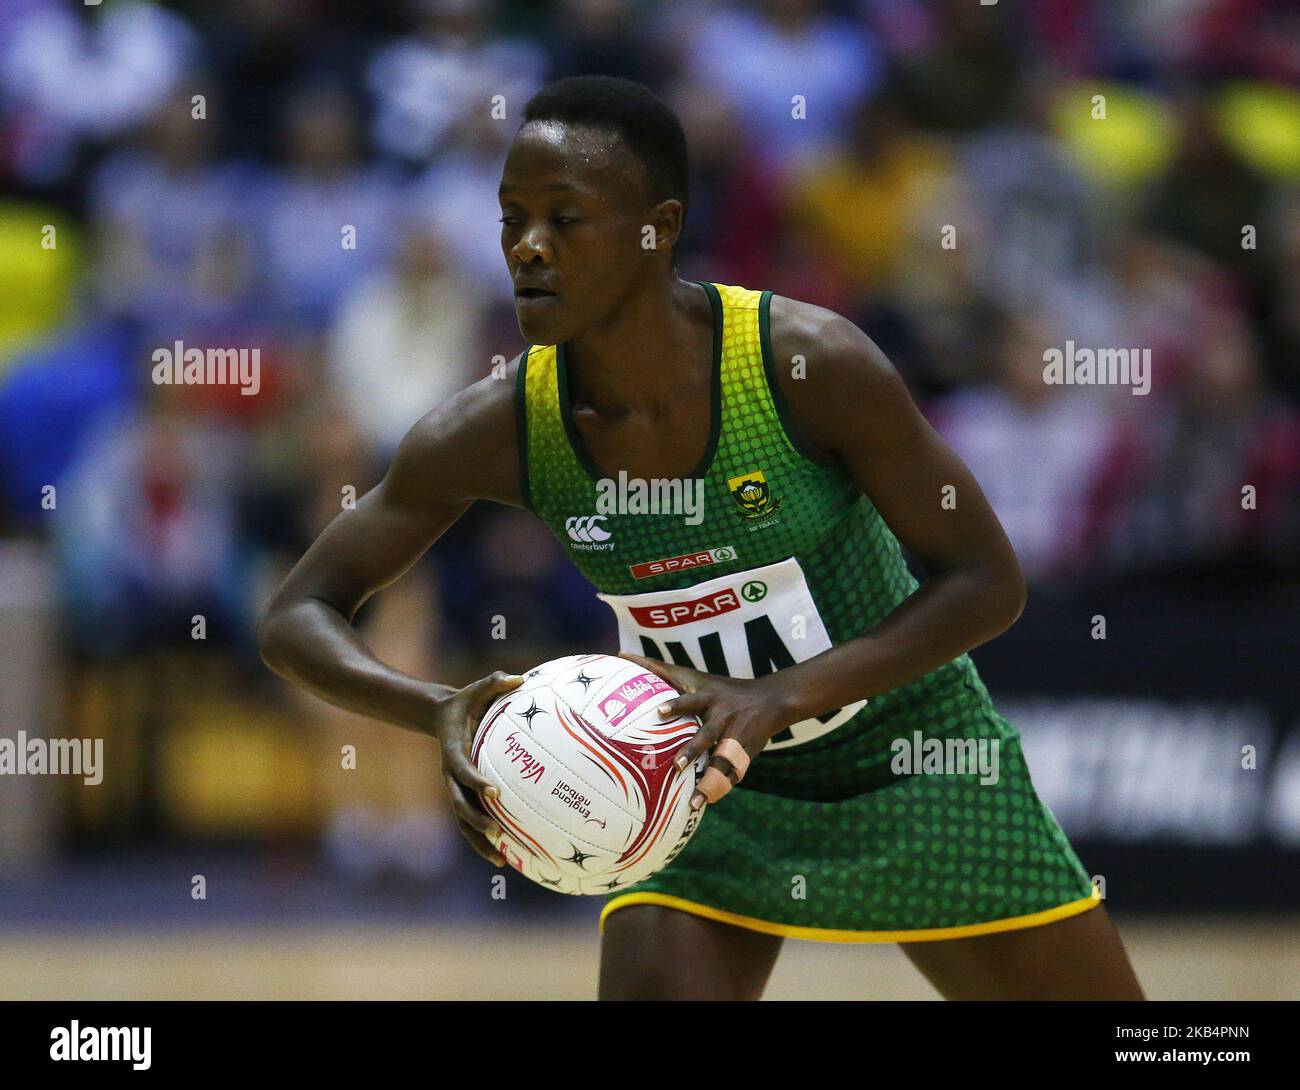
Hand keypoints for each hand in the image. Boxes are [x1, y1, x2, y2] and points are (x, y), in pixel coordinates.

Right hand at [430, 670, 523, 866]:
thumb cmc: (465, 702)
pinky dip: (484, 841)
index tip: (495, 792)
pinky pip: (472, 822)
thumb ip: (494, 682)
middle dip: (477, 820)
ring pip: (464, 821)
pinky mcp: (463, 796)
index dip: (476, 781)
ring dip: (480, 841)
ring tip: (503, 861)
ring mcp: (456, 789)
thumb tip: (519, 678)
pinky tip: (505, 857)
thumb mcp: (476, 689)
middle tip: (498, 831)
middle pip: (460, 804)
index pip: (463, 770)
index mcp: (453, 752)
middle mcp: (451, 775)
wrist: (442, 717)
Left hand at [618, 652, 791, 809]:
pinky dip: (719, 789)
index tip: (659, 711)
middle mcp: (722, 716)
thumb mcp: (697, 677)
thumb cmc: (721, 689)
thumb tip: (621, 652)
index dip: (675, 705)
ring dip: (709, 781)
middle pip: (707, 734)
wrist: (772, 701)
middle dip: (693, 750)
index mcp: (709, 697)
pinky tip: (704, 803)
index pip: (690, 700)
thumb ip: (661, 669)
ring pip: (722, 761)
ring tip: (694, 800)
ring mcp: (735, 737)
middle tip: (677, 766)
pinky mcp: (745, 753)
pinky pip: (732, 774)